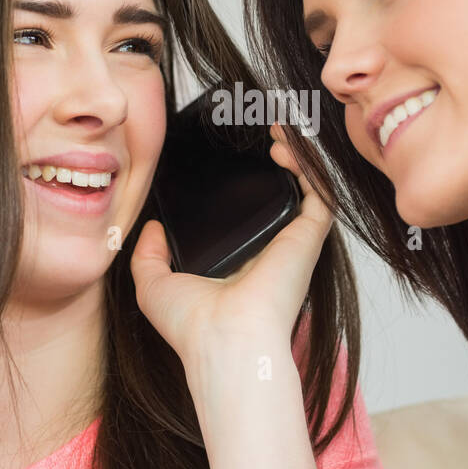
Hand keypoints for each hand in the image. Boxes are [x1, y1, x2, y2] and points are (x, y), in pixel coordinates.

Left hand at [129, 121, 332, 367]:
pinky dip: (307, 163)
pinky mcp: (309, 236)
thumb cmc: (193, 327)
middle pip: (283, 192)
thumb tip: (153, 229)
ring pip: (306, 186)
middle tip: (261, 131)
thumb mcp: (154, 286)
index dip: (248, 180)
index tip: (232, 155)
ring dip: (296, 153)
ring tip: (276, 128)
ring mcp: (294, 242)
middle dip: (279, 158)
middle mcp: (273, 250)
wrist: (223, 340)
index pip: (252, 213)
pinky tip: (285, 143)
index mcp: (243, 261)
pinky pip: (319, 190)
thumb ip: (148, 256)